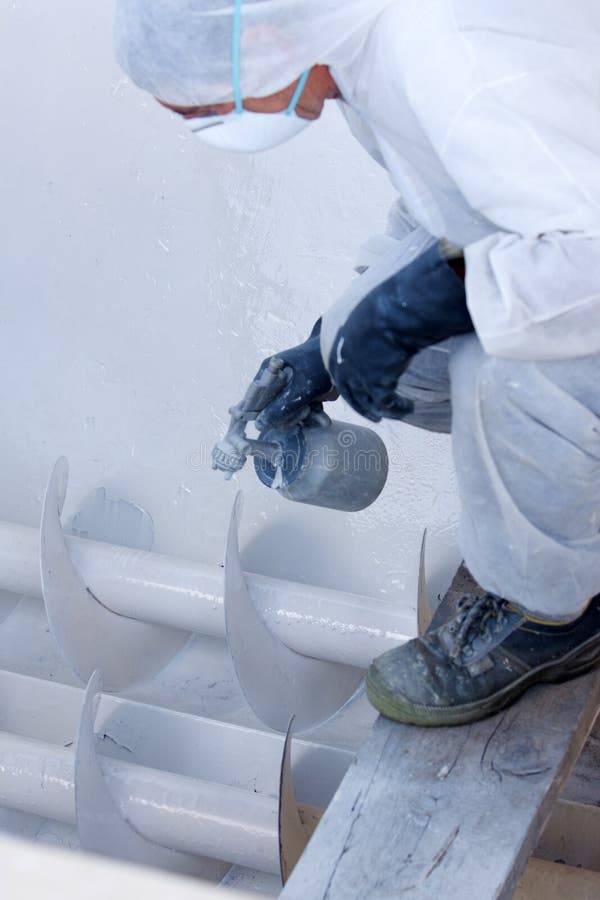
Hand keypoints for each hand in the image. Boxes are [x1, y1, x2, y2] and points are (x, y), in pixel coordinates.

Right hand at [256, 320, 334, 429]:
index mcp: (269, 370)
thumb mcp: (301, 390)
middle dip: (291, 415)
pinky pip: (303, 407)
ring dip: (305, 417)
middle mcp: (277, 377)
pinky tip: (324, 420)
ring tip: (321, 418)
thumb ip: (281, 408)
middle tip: (305, 414)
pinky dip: (314, 414)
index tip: (275, 422)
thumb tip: (259, 424)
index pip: (255, 397)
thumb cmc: (322, 365)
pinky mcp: (304, 390)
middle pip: (273, 406)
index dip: (261, 413)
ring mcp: (291, 384)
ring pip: (290, 409)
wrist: (348, 355)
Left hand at [327, 244, 472, 421]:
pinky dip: (398, 408)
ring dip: (384, 409)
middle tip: (375, 412)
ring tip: (401, 409)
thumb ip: (360, 308)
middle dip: (363, 402)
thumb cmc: (384, 295)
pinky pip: (387, 404)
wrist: (395, 305)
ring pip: (367, 402)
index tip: (362, 387)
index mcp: (329, 338)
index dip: (351, 378)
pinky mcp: (374, 384)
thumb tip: (365, 285)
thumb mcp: (362, 301)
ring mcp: (354, 374)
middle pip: (349, 388)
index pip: (337, 364)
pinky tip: (409, 408)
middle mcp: (337, 358)